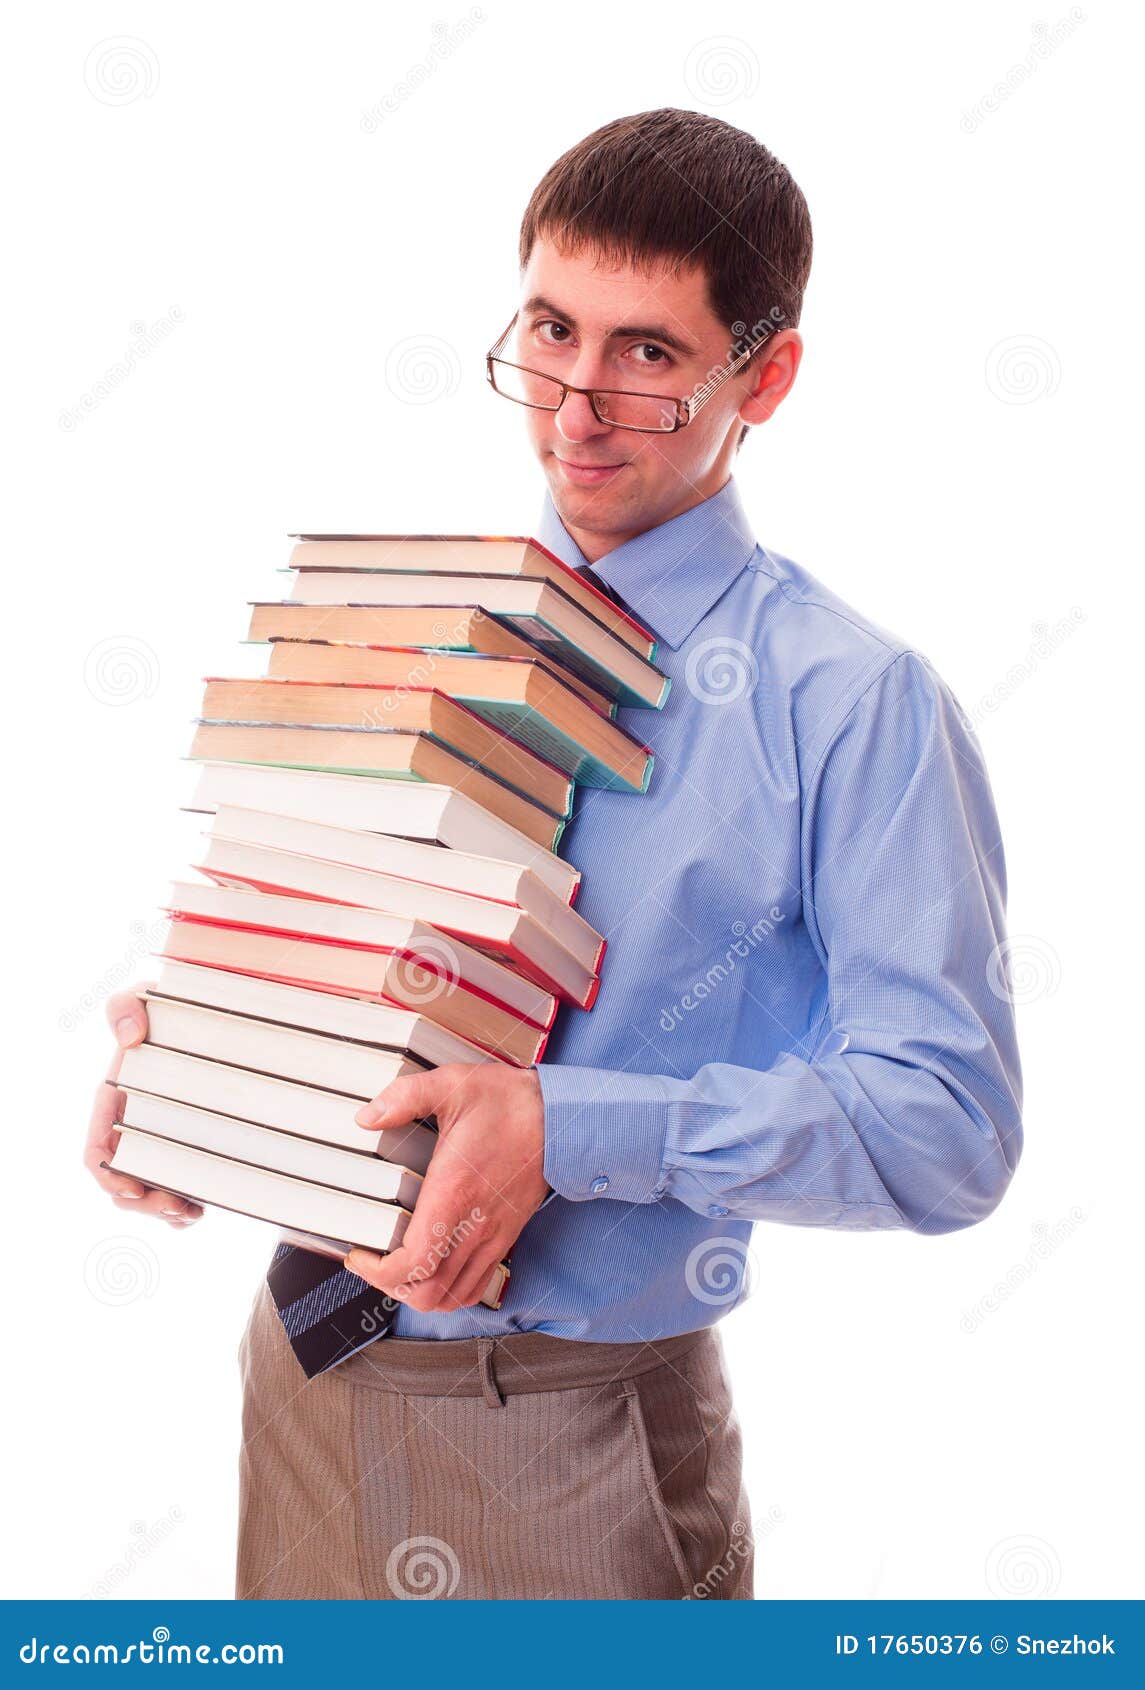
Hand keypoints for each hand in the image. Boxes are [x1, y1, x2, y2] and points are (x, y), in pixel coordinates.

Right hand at [83, 982, 203, 1226]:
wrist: (208, 1016)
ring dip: (162, 1213)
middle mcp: (131, 1126)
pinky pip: (174, 1189)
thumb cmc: (167, 1007)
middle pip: (121, 1183)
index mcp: (113, 1102)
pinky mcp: (184, 1147)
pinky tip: (198, 1210)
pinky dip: (181, 1211)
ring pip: (147, 1193)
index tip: (133, 1189)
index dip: (109, 1176)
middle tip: (176, 1206)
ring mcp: (156, 1140)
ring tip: (190, 1212)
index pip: (97, 1151)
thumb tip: (129, 1037)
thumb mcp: (143, 996)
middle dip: (142, 1203)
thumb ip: (125, 1006)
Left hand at [344, 1062, 546, 1311]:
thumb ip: (406, 1096)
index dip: (378, 1272)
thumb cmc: (510, 1104)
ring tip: (399, 1270)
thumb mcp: (453, 1085)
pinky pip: (476, 1286)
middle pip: (428, 1293)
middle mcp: (474, 1224)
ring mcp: (493, 1236)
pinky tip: (435, 1268)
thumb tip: (368, 1116)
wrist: (563, 1118)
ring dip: (420, 1293)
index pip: (414, 1263)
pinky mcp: (506, 1237)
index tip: (360, 1254)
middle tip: (373, 1262)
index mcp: (455, 1193)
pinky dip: (450, 1291)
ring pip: (452, 1297)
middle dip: (391, 1287)